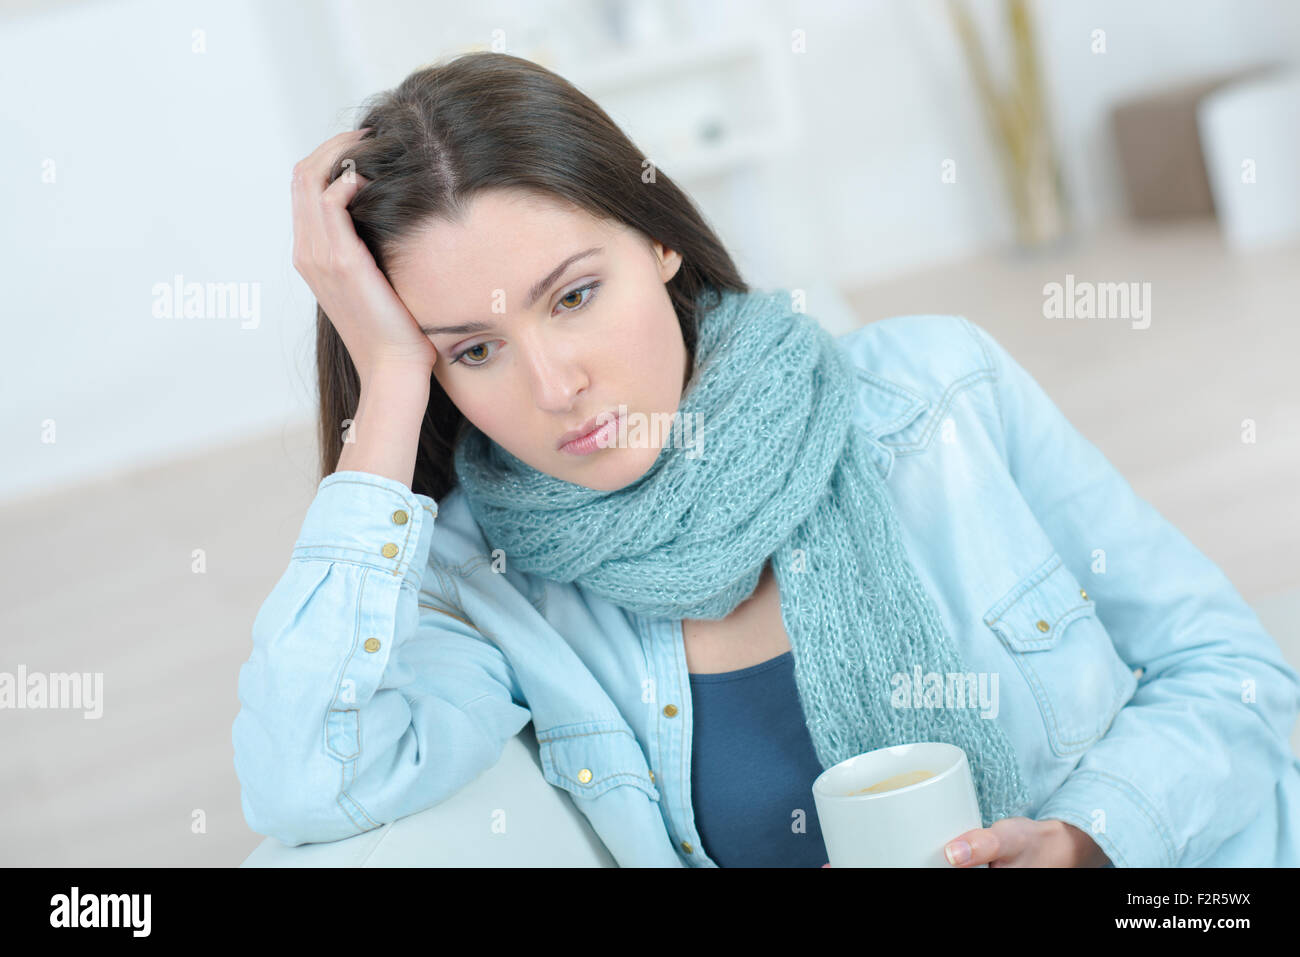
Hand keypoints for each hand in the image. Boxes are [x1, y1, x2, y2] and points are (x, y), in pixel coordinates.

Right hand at [290, 128, 437, 381]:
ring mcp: (319, 256)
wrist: (394, 368)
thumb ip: (373, 248)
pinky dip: (349, 177)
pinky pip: (330, 202)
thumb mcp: (379, 280)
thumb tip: (394, 215)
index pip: (304, 185)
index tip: (367, 144)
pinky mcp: (342, 262)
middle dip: (335, 144)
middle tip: (373, 134)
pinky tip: (376, 177)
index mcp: (312, 254)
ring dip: (342, 152)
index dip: (330, 155)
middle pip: (301, 173)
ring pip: (311, 178)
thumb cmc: (396, 329)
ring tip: (376, 144)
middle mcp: (307, 251)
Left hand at [820, 818, 1109, 866]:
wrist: (1059, 849)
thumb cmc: (1036, 846)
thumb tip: (953, 852)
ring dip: (875, 871)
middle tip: (829, 866)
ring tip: (838, 863)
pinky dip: (894, 863)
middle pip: (904, 879)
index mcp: (964, 888)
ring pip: (907, 875)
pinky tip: (871, 856)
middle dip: (867, 874)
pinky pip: (916, 869)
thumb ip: (984, 845)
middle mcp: (954, 885)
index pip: (914, 884)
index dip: (878, 878)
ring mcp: (950, 879)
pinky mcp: (950, 871)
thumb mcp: (1011, 841)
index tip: (839, 870)